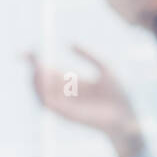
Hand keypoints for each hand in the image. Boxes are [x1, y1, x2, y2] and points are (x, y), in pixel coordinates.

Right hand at [26, 46, 142, 156]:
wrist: (125, 113)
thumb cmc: (118, 93)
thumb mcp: (104, 67)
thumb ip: (88, 55)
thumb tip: (69, 43)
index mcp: (73, 82)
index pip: (50, 71)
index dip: (38, 62)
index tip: (30, 50)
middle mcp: (65, 94)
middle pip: (42, 80)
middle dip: (34, 68)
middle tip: (32, 56)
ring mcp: (64, 104)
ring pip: (41, 92)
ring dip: (36, 80)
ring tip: (36, 67)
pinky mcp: (65, 114)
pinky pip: (49, 103)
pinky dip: (43, 92)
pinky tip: (44, 81)